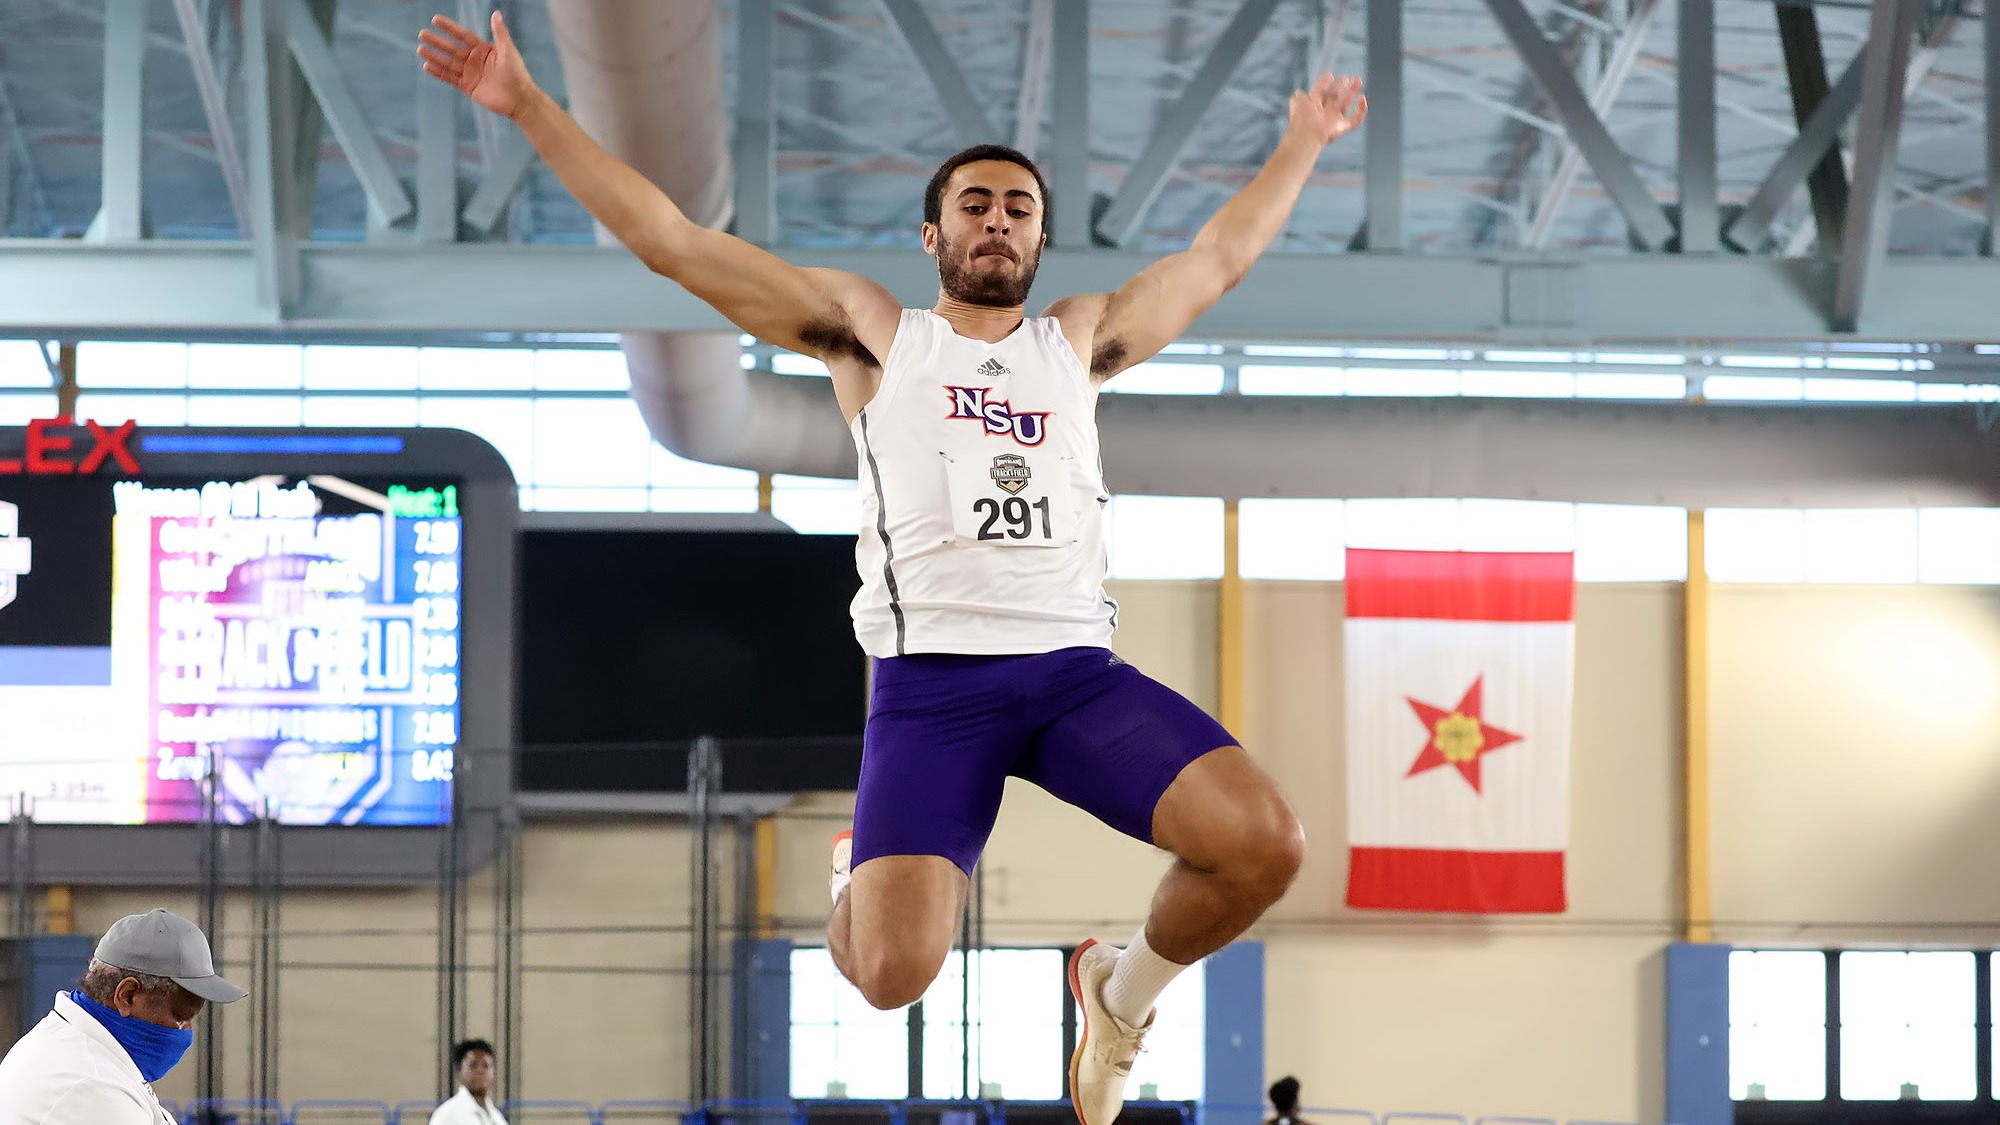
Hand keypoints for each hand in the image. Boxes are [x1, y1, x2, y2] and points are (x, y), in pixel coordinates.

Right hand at [418, 11, 535, 117]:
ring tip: (420, 49)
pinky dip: (439, 73)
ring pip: (449, 63)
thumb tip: (495, 13)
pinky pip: (450, 78)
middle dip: (437, 42)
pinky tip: (427, 66)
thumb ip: (500, 32)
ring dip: (434, 57)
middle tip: (422, 34)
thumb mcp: (508, 51)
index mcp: (484, 49)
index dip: (450, 28)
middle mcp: (475, 60)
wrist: (519, 99)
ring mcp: (470, 73)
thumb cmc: (517, 74)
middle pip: (452, 48)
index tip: (436, 20)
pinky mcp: (468, 86)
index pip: (463, 35)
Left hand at [1287, 74, 1366, 145]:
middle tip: (1345, 77)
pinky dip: (1361, 110)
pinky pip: (1356, 120)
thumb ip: (1298, 97)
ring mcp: (1333, 121)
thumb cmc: (1302, 118)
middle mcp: (1323, 113)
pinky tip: (1362, 99)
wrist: (1307, 134)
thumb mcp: (1297, 102)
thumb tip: (1299, 92)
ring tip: (1358, 80)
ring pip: (1345, 104)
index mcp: (1312, 107)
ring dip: (1352, 92)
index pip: (1320, 93)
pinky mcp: (1342, 128)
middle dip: (1340, 86)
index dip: (1324, 84)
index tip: (1330, 75)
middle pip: (1334, 97)